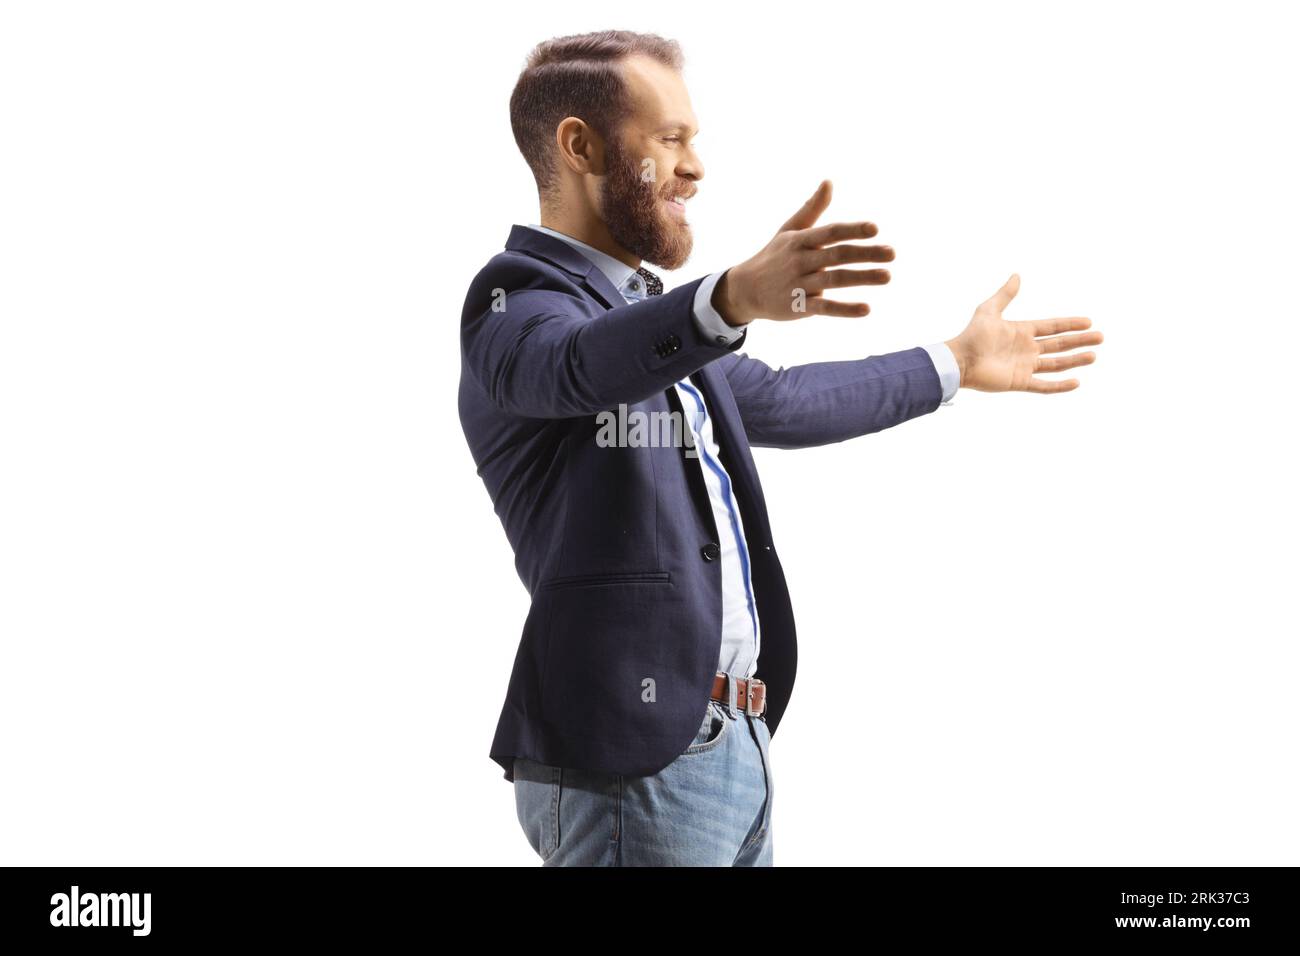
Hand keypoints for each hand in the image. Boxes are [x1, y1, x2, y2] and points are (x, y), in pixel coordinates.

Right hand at [712, 180, 892, 324]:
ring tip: (887, 276)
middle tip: (892, 253)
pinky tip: (866, 309)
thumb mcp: (789, 230)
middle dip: (865, 253)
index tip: (875, 229)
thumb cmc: (773, 256)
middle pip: (836, 255)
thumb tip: (829, 181)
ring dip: (862, 278)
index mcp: (800, 240)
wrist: (745, 290)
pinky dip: (845, 309)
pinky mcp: (799, 307)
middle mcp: (800, 261)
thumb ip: (812, 208)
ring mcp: (799, 285)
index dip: (852, 230)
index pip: (830, 232)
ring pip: (834, 280)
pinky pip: (825, 309)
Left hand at [944, 274, 1102, 392]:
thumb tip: (1016, 275)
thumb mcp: (989, 311)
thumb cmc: (972, 336)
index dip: (1070, 324)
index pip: (1052, 326)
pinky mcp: (1020, 382)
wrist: (960, 361)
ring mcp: (1024, 366)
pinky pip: (1044, 385)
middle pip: (1059, 344)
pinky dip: (1059, 386)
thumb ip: (1004, 295)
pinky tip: (1076, 382)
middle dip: (1080, 341)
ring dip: (1075, 360)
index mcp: (1021, 332)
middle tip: (1100, 337)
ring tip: (1093, 356)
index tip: (1088, 322)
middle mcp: (1026, 349)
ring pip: (1056, 364)